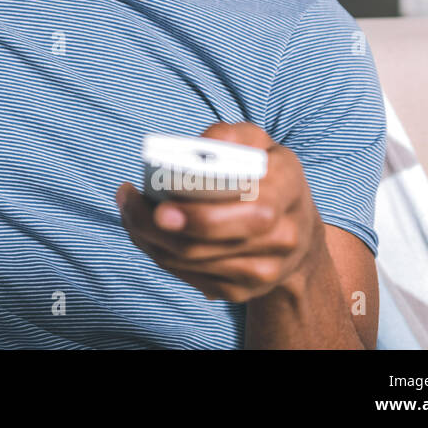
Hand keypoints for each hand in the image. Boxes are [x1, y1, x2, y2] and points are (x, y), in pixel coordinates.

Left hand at [115, 122, 325, 302]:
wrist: (298, 231)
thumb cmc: (267, 174)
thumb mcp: (258, 143)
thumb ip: (231, 136)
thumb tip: (201, 146)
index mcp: (288, 188)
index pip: (247, 209)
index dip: (199, 214)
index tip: (160, 205)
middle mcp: (283, 235)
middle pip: (207, 240)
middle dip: (156, 226)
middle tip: (128, 203)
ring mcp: (264, 269)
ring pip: (191, 261)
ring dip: (148, 238)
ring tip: (128, 210)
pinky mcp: (242, 291)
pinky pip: (191, 277)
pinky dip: (160, 255)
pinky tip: (144, 233)